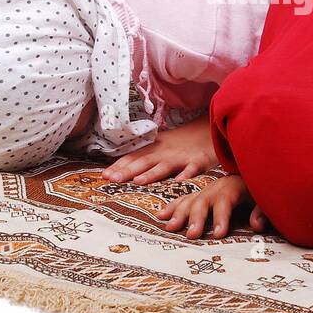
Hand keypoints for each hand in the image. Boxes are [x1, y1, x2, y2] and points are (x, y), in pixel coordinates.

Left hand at [102, 116, 216, 184]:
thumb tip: (120, 168)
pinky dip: (187, 174)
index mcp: (154, 148)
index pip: (133, 157)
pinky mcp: (199, 161)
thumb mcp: (161, 145)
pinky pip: (193, 168)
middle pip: (144, 161)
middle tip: (112, 180)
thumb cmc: (181, 142)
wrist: (209, 130)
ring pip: (165, 166)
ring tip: (139, 181)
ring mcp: (182, 157)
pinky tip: (181, 181)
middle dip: (128, 171)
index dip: (119, 166)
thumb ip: (144, 156)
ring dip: (152, 173)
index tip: (104, 176)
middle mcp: (165, 152)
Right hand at [156, 175, 262, 239]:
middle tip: (192, 235)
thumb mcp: (265, 198)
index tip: (218, 234)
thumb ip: (262, 211)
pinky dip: (172, 207)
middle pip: (204, 201)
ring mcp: (206, 190)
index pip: (225, 201)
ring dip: (180, 214)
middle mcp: (217, 188)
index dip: (221, 217)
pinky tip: (161, 216)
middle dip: (197, 218)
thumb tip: (256, 225)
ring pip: (190, 200)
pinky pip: (184, 199)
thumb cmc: (259, 189)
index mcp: (234, 187)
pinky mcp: (200, 194)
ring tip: (171, 228)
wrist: (253, 171)